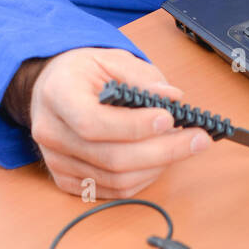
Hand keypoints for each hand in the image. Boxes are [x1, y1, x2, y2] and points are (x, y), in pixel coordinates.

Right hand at [27, 47, 212, 197]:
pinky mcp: (67, 180)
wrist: (50, 87)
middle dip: (162, 151)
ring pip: (116, 179)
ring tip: (183, 146)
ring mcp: (57, 161)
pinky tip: (161, 160)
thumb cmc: (82, 72)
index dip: (133, 126)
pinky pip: (112, 191)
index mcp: (58, 95)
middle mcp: (51, 132)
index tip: (169, 117)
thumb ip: (142, 76)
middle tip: (197, 139)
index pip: (92, 122)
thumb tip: (172, 98)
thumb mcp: (111, 58)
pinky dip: (143, 178)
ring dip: (157, 166)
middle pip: (111, 157)